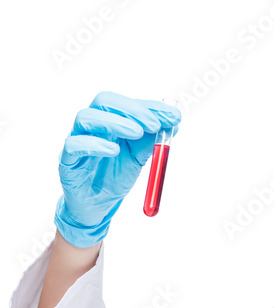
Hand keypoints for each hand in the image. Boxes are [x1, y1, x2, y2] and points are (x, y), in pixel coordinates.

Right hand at [54, 91, 180, 246]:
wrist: (97, 206)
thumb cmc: (114, 176)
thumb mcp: (138, 157)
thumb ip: (152, 141)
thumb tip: (173, 123)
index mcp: (109, 120)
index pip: (127, 103)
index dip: (150, 107)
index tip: (173, 116)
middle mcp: (92, 125)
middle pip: (104, 101)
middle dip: (133, 110)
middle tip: (154, 125)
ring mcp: (77, 140)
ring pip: (85, 117)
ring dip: (114, 122)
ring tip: (136, 134)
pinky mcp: (67, 160)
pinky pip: (74, 145)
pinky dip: (95, 144)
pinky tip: (113, 150)